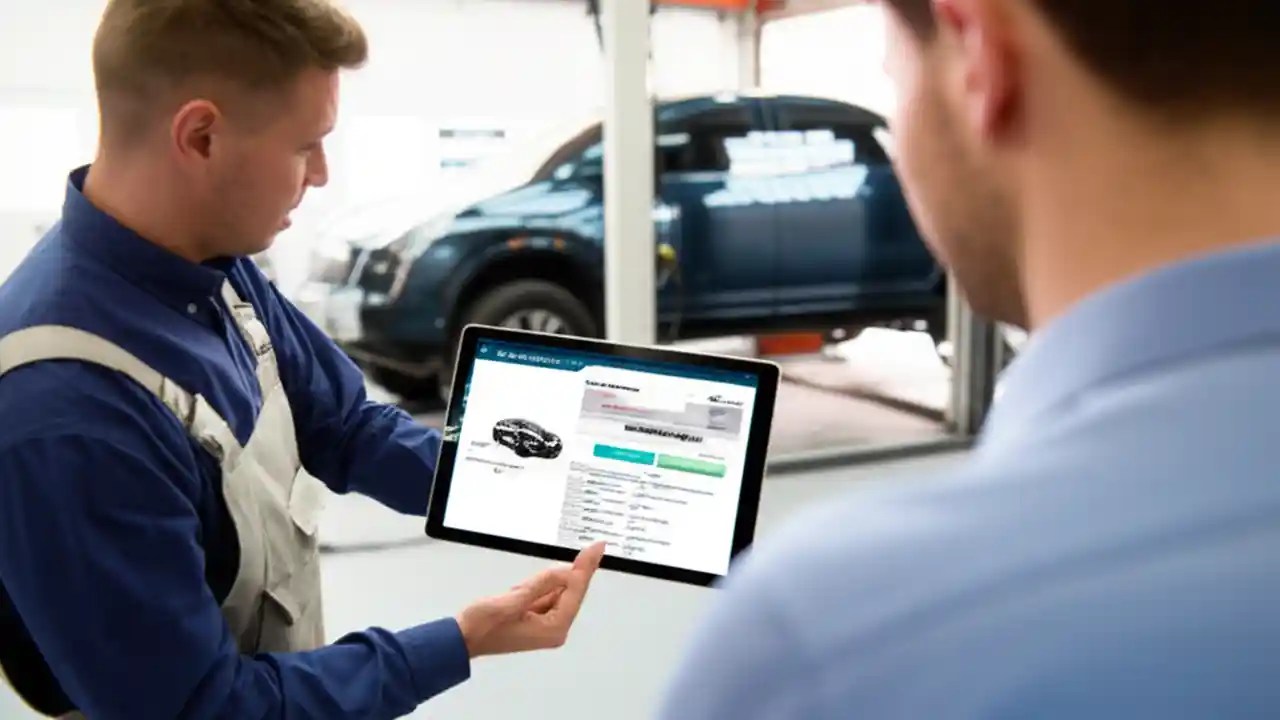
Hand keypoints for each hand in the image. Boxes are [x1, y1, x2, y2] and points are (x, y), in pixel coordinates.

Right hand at [456, 542, 605, 657]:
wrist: (462, 639)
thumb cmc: (482, 626)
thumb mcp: (512, 601)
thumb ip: (541, 585)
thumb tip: (567, 572)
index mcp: (553, 628)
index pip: (575, 592)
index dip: (586, 568)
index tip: (597, 548)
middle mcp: (553, 629)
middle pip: (572, 592)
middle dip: (577, 570)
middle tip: (594, 547)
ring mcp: (545, 626)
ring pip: (559, 592)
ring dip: (552, 579)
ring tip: (536, 576)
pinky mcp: (534, 620)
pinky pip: (547, 596)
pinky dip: (543, 585)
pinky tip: (533, 582)